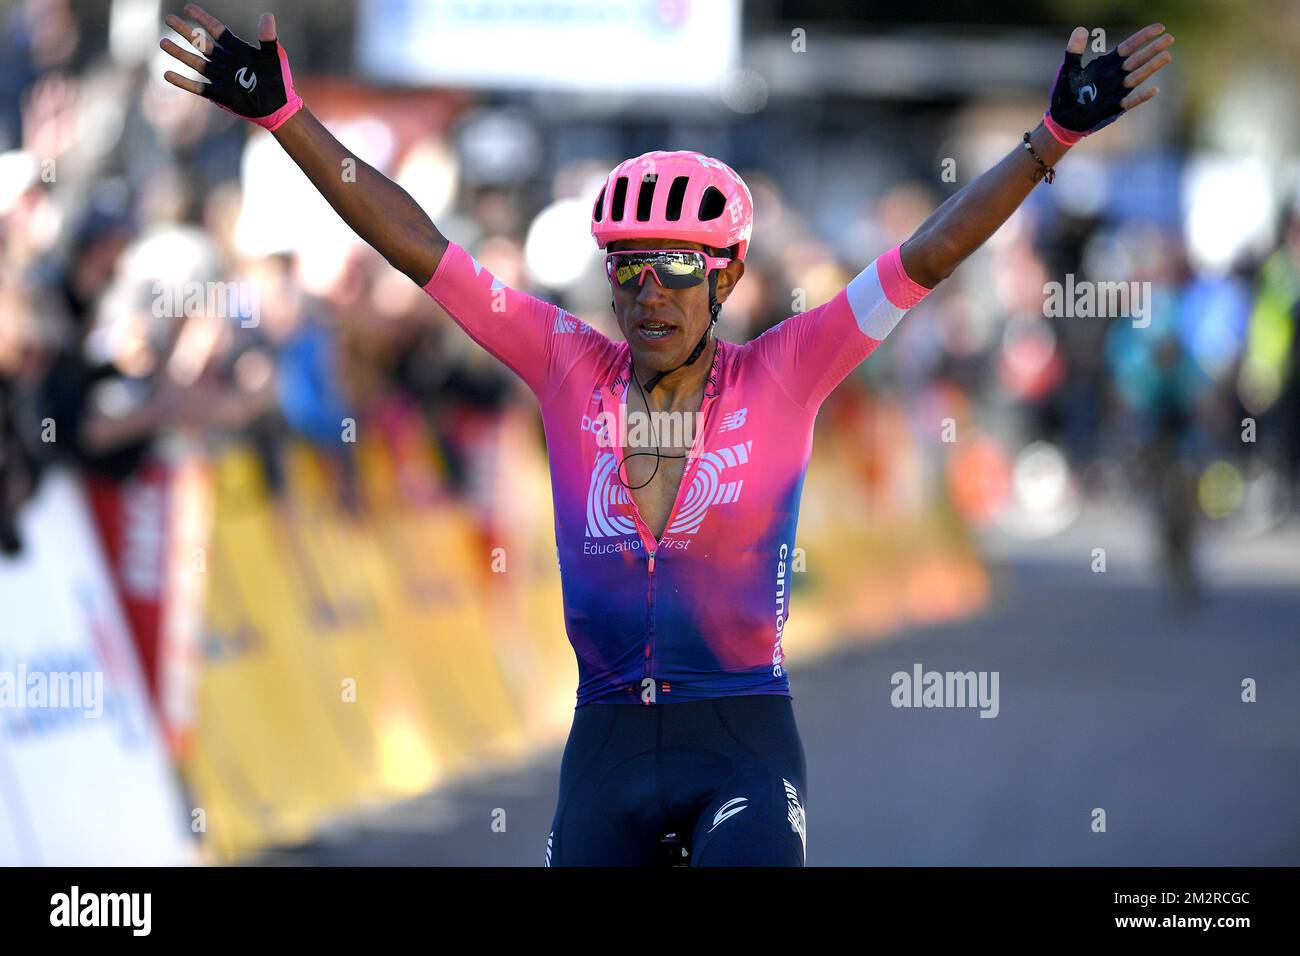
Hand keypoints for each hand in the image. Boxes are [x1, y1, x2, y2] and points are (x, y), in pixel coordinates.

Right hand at [160, 4, 302, 130]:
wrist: (279, 107)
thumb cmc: (279, 80)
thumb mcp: (274, 56)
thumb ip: (268, 37)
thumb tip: (267, 16)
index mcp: (238, 50)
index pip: (217, 31)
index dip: (203, 19)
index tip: (188, 7)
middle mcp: (226, 62)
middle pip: (201, 44)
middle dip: (185, 32)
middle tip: (169, 19)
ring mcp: (221, 78)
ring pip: (196, 63)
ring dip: (180, 53)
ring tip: (163, 43)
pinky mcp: (219, 94)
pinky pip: (198, 87)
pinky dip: (183, 82)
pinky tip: (167, 74)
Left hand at [1044, 23, 1174, 144]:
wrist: (1062, 118)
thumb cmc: (1066, 92)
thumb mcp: (1069, 69)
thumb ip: (1074, 49)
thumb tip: (1081, 29)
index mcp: (1107, 64)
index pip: (1128, 47)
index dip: (1143, 37)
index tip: (1160, 28)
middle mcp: (1115, 76)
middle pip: (1137, 59)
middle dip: (1153, 49)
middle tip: (1170, 38)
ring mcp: (1117, 91)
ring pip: (1137, 77)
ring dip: (1152, 67)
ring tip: (1167, 56)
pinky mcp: (1114, 107)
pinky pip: (1130, 101)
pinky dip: (1141, 96)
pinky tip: (1154, 90)